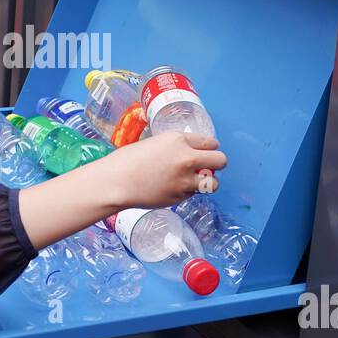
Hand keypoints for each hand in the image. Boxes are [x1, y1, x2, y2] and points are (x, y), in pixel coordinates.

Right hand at [95, 131, 226, 209]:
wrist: (116, 182)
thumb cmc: (128, 159)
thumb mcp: (156, 143)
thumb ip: (176, 146)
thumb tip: (189, 153)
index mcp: (179, 140)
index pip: (210, 142)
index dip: (210, 148)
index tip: (207, 152)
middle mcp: (187, 159)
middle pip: (221, 161)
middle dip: (217, 164)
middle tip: (208, 167)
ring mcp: (185, 180)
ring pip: (213, 183)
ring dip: (207, 182)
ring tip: (195, 181)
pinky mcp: (180, 197)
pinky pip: (193, 194)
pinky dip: (187, 192)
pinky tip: (172, 188)